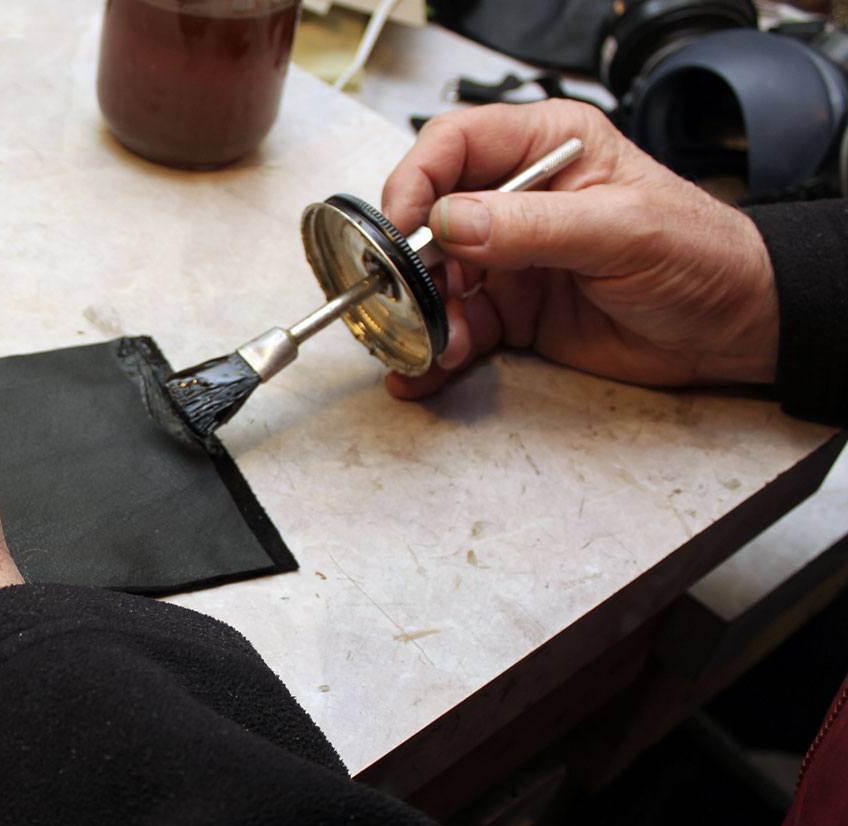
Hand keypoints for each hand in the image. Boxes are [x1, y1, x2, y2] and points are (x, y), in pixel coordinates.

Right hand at [380, 100, 778, 397]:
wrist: (730, 330)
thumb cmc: (700, 257)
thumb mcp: (623, 229)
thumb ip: (535, 225)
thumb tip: (453, 222)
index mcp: (547, 149)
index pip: (456, 145)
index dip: (417, 182)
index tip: (401, 228)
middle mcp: (520, 201)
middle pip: (433, 220)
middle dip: (411, 264)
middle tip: (402, 300)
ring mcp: (513, 260)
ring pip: (440, 282)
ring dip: (424, 317)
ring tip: (427, 348)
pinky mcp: (514, 311)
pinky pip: (462, 327)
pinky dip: (440, 351)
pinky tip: (426, 372)